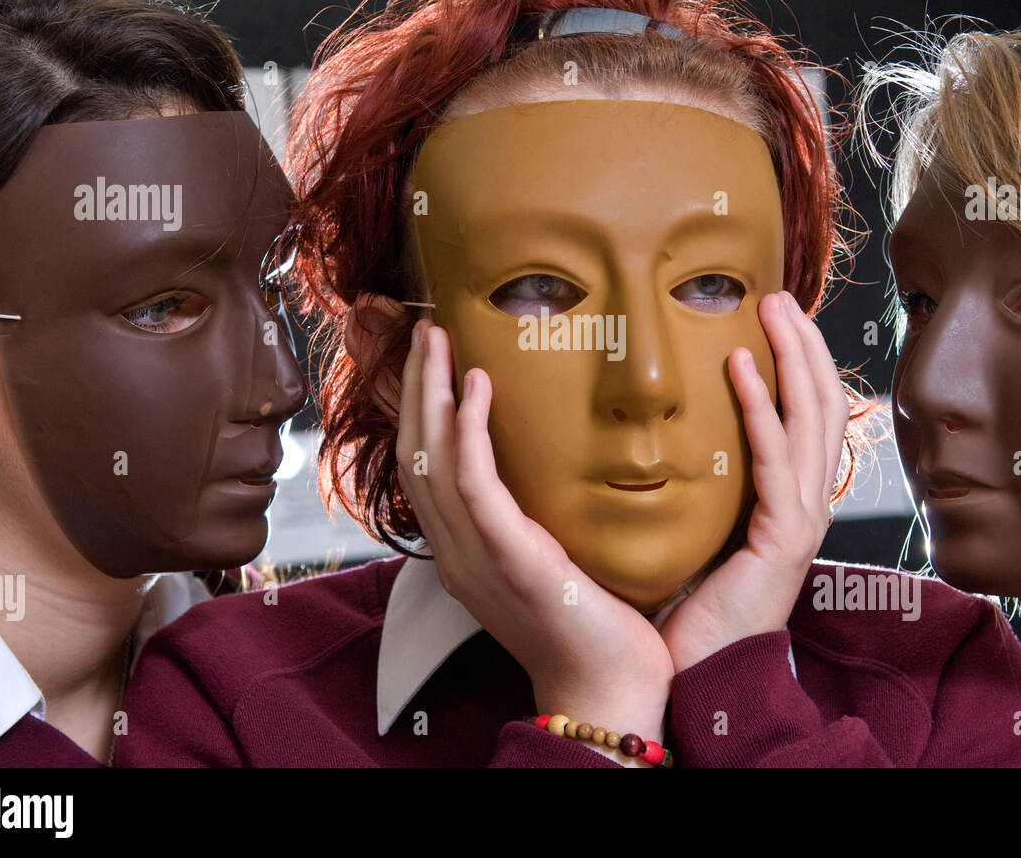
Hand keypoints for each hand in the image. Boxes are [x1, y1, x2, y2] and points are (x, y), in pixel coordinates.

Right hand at [398, 317, 673, 756]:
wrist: (606, 688)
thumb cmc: (591, 627)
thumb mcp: (551, 560)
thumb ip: (535, 515)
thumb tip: (552, 464)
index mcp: (463, 552)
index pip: (424, 469)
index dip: (420, 411)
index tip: (434, 361)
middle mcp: (455, 552)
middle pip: (414, 454)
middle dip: (415, 387)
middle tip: (427, 331)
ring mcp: (474, 557)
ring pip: (431, 459)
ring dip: (431, 392)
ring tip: (440, 340)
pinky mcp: (507, 557)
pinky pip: (473, 485)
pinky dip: (467, 430)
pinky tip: (477, 386)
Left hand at [660, 291, 849, 672]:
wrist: (696, 676)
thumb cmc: (688, 608)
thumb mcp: (696, 527)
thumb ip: (696, 479)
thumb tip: (657, 429)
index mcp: (786, 502)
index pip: (804, 416)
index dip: (797, 363)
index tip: (772, 316)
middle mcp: (804, 505)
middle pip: (822, 406)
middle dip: (805, 345)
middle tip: (778, 295)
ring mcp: (801, 522)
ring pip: (811, 421)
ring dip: (794, 358)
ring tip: (773, 308)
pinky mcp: (783, 541)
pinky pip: (774, 461)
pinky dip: (760, 409)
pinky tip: (741, 366)